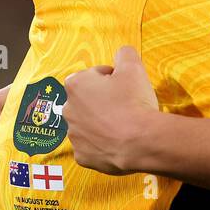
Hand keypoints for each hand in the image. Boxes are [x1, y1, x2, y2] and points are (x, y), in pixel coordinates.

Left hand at [63, 46, 161, 174]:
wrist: (141, 141)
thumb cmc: (133, 101)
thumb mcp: (133, 66)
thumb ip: (124, 53)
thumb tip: (122, 53)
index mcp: (76, 84)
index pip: (94, 75)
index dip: (112, 78)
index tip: (124, 86)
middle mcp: (68, 110)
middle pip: (88, 100)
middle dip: (103, 101)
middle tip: (125, 105)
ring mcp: (74, 136)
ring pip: (88, 124)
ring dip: (102, 123)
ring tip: (123, 126)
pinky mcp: (82, 157)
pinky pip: (92, 147)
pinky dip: (103, 144)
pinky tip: (118, 142)